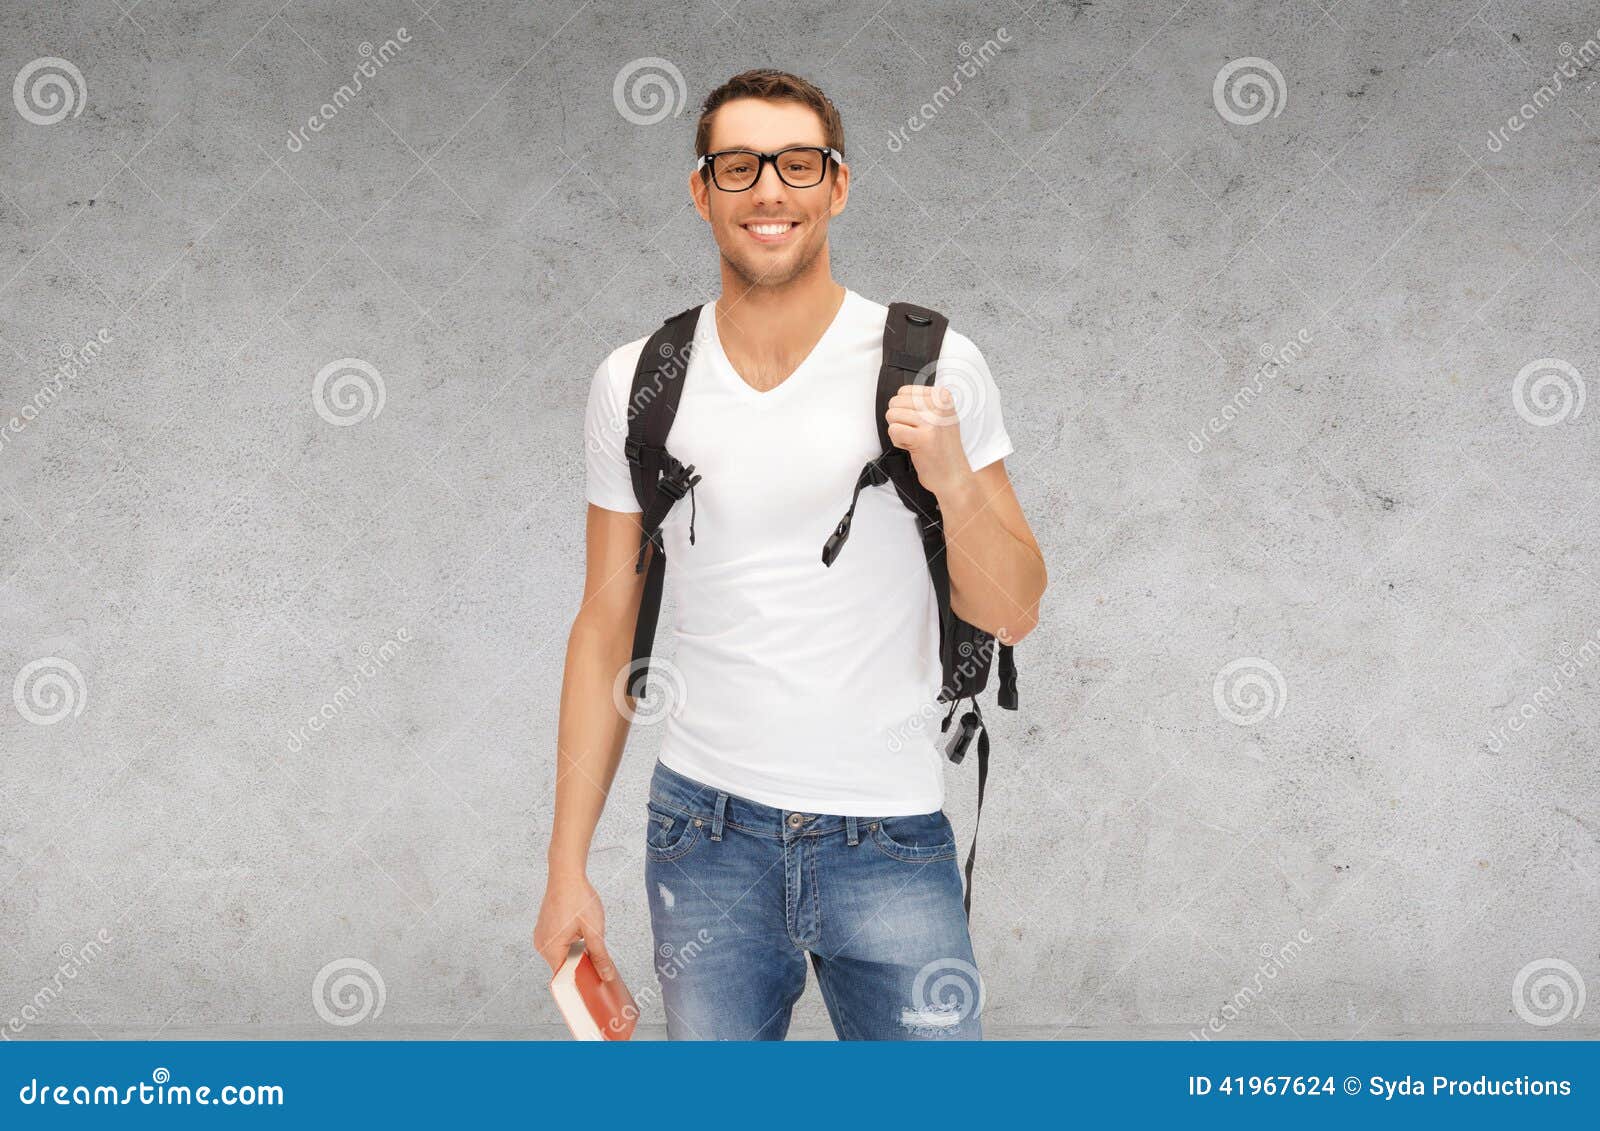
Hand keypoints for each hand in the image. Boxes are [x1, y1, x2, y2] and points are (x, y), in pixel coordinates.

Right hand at [533, 871, 617, 981]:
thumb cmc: (578, 898)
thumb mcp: (594, 930)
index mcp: (551, 949)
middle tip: (598, 956)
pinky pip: (558, 943)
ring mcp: (541, 935)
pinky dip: (570, 943)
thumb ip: (600, 956)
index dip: (580, 981)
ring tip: (587, 936)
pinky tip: (580, 930)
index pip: (564, 978)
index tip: (594, 982)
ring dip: (576, 951)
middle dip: (581, 964)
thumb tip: (606, 975)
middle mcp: (542, 945)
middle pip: (563, 966)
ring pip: (562, 954)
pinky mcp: (544, 927)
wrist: (566, 874)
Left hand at [886, 383, 972, 497]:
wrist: (953, 475)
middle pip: (895, 402)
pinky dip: (898, 442)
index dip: (905, 409)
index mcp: (943, 397)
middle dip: (900, 420)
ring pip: (892, 415)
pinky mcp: (923, 438)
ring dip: (900, 432)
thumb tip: (900, 395)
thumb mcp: (940, 417)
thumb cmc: (943, 448)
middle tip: (917, 433)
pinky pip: (893, 430)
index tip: (921, 422)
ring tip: (916, 440)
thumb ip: (922, 403)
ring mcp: (932, 422)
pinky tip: (913, 447)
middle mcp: (940, 407)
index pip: (904, 391)